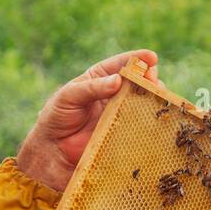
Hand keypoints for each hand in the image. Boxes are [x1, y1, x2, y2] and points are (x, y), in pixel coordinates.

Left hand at [15, 49, 161, 191]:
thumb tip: (118, 81)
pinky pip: (139, 124)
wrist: (53, 151)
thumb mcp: (70, 96)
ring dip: (153, 97)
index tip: (152, 57)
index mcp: (99, 78)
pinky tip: (157, 116)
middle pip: (137, 81)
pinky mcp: (122, 133)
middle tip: (154, 79)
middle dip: (149, 77)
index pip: (121, 64)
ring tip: (158, 95)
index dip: (137, 59)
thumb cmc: (56, 117)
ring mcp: (119, 114)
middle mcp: (113, 94)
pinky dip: (150, 119)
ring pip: (142, 101)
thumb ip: (92, 87)